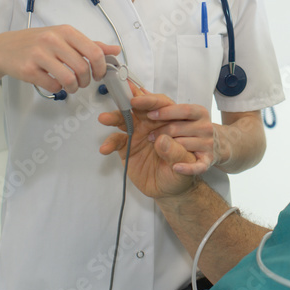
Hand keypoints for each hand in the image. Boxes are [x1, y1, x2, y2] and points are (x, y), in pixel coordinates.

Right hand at [0, 25, 120, 95]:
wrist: (4, 48)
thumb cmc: (38, 42)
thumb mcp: (65, 38)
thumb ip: (90, 44)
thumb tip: (115, 50)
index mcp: (66, 31)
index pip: (94, 52)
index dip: (101, 68)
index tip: (98, 74)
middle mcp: (53, 40)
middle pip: (83, 68)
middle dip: (86, 80)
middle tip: (82, 82)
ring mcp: (39, 54)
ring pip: (69, 78)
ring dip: (74, 87)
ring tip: (71, 85)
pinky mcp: (29, 69)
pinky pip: (53, 85)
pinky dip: (57, 88)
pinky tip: (54, 83)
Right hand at [99, 82, 197, 198]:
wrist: (168, 190)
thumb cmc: (181, 173)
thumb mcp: (186, 164)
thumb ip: (176, 152)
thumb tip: (162, 140)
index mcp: (171, 122)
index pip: (164, 105)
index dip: (153, 102)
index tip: (141, 103)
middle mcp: (153, 124)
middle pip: (141, 107)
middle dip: (130, 101)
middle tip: (121, 99)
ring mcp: (138, 133)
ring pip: (125, 120)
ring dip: (114, 117)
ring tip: (104, 118)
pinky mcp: (127, 147)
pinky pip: (117, 141)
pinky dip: (110, 143)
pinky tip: (105, 148)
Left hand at [143, 102, 222, 175]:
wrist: (215, 147)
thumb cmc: (191, 129)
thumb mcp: (180, 115)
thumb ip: (160, 104)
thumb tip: (140, 90)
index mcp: (198, 112)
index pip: (181, 109)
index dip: (164, 111)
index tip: (148, 113)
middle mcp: (204, 126)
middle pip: (177, 127)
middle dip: (160, 131)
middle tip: (149, 135)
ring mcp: (207, 144)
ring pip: (182, 144)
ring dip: (166, 147)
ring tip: (157, 147)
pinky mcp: (207, 160)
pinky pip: (197, 165)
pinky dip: (187, 167)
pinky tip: (176, 167)